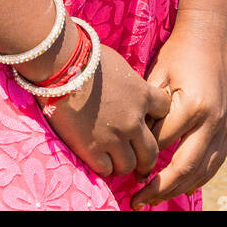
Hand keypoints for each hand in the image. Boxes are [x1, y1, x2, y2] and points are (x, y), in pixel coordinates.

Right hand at [42, 43, 170, 179]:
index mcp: (142, 95)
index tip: (145, 120)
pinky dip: (102, 166)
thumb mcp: (120, 66)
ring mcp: (113, 137)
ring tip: (112, 158)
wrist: (62, 64)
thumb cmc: (88, 56)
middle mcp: (133, 120)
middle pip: (151, 152)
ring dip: (121, 163)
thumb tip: (129, 93)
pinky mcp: (92, 149)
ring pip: (128, 166)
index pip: (164, 111)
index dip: (155, 116)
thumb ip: (131, 86)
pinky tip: (95, 158)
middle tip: (137, 161)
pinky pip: (105, 169)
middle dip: (145, 158)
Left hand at [130, 9, 226, 208]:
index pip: (162, 143)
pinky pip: (215, 162)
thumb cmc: (180, 50)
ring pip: (203, 171)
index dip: (142, 156)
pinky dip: (199, 177)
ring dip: (180, 189)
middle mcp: (212, 121)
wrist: (213, 31)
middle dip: (160, 189)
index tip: (124, 167)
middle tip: (138, 201)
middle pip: (184, 168)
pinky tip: (183, 185)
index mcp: (192, 106)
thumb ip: (150, 108)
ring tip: (156, 198)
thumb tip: (135, 139)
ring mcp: (225, 126)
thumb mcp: (159, 73)